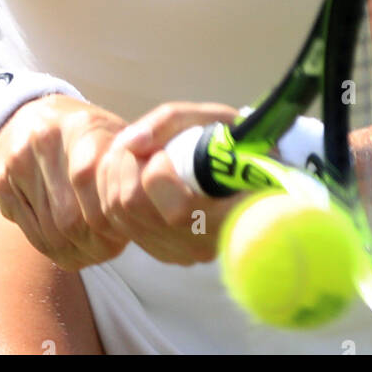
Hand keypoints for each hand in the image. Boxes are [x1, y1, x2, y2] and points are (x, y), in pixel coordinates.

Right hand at [0, 95, 131, 270]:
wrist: (28, 113)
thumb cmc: (85, 131)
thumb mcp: (114, 134)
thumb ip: (134, 163)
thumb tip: (149, 196)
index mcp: (80, 125)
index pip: (92, 185)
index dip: (111, 218)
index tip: (125, 230)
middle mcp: (44, 141)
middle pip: (70, 217)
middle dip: (95, 241)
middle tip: (110, 246)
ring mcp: (18, 162)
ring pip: (50, 231)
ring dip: (76, 250)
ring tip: (94, 249)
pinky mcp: (1, 182)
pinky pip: (30, 232)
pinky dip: (53, 249)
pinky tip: (70, 246)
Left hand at [97, 101, 244, 265]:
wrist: (256, 174)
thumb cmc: (237, 144)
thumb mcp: (214, 118)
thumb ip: (170, 121)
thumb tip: (131, 142)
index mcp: (229, 217)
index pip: (175, 209)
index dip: (159, 169)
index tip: (169, 150)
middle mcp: (203, 244)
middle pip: (133, 206)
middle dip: (126, 163)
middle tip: (144, 146)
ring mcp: (181, 252)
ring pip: (118, 215)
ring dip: (116, 174)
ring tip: (138, 155)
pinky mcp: (163, 252)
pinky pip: (118, 223)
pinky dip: (115, 191)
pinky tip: (135, 174)